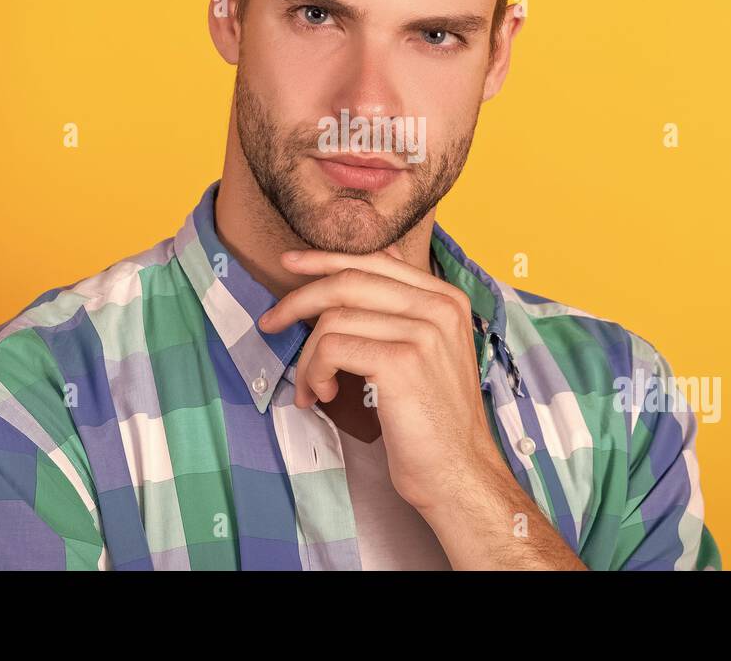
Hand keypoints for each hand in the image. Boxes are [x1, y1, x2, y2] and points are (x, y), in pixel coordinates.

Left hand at [256, 246, 506, 512]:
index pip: (376, 260)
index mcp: (446, 299)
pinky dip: (313, 373)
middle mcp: (439, 307)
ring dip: (306, 358)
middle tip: (271, 323)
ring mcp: (422, 332)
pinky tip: (323, 396)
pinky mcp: (401, 361)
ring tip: (310, 388)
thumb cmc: (435, 419)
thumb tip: (368, 266)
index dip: (326, 258)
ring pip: (333, 319)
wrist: (459, 472)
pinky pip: (331, 348)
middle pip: (349, 281)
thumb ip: (404, 309)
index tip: (290, 263)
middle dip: (299, 300)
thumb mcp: (429, 351)